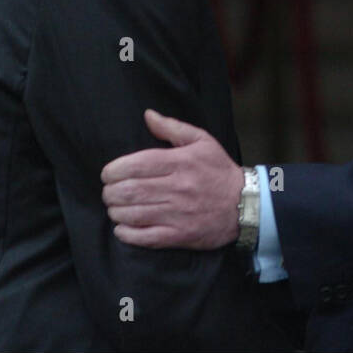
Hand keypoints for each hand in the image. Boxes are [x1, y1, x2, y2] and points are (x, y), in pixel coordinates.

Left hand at [100, 109, 243, 248]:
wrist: (245, 205)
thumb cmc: (219, 171)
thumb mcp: (202, 141)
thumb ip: (172, 127)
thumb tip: (148, 115)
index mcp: (180, 163)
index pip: (135, 165)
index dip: (113, 170)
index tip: (107, 173)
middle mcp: (177, 188)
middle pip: (130, 190)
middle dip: (110, 192)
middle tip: (108, 191)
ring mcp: (178, 214)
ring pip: (134, 213)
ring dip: (116, 211)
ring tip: (114, 207)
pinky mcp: (180, 235)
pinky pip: (145, 237)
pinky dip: (127, 233)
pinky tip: (121, 227)